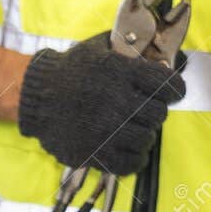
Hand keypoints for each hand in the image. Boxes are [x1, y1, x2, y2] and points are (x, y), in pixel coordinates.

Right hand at [15, 33, 186, 174]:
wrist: (35, 95)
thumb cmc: (72, 69)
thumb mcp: (102, 48)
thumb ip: (132, 50)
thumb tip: (163, 56)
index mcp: (120, 72)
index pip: (168, 86)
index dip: (175, 89)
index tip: (173, 92)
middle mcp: (115, 101)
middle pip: (159, 114)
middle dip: (156, 110)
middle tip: (146, 108)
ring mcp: (105, 130)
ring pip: (147, 138)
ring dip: (145, 133)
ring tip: (134, 127)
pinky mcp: (94, 154)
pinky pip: (131, 163)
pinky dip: (135, 157)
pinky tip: (129, 147)